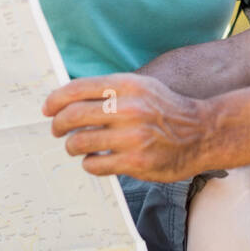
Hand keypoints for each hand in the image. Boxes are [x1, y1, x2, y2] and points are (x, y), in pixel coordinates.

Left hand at [43, 73, 211, 182]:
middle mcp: (128, 109)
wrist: (201, 133)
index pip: (77, 89)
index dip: (55, 99)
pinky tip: (94, 160)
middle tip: (56, 130)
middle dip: (57, 125)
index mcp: (127, 86)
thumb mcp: (141, 86)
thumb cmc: (165, 109)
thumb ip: (109, 89)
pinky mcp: (135, 163)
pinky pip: (95, 165)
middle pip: (73, 116)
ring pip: (80, 142)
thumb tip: (68, 97)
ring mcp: (132, 137)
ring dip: (72, 146)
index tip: (47, 108)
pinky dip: (89, 163)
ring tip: (76, 146)